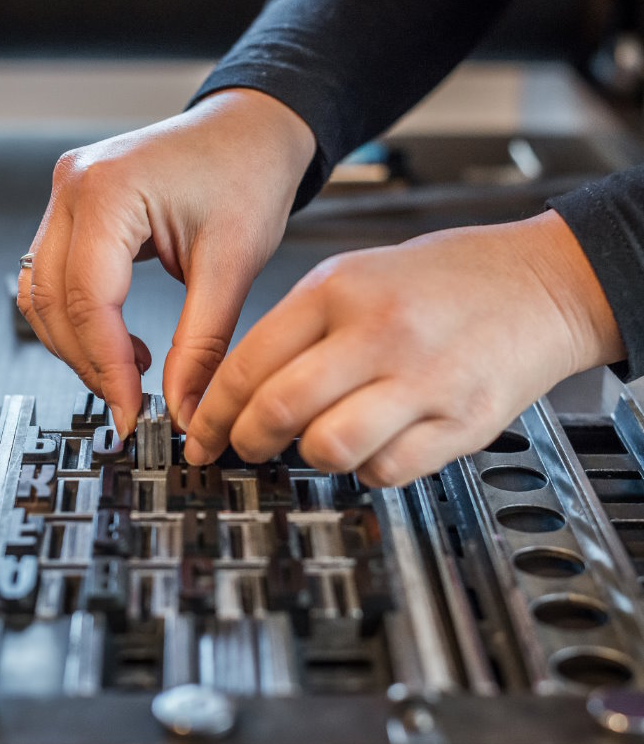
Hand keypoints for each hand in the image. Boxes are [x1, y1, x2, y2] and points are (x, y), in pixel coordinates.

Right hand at [17, 89, 314, 437]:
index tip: (132, 411)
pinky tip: (119, 340)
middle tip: (131, 401)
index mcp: (109, 190)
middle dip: (89, 362)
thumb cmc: (248, 171)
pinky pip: (57, 277)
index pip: (89, 301)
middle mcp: (75, 187)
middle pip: (53, 302)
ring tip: (130, 372)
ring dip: (78, 345)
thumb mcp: (233, 263)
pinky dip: (80, 319)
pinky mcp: (78, 208)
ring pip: (44, 294)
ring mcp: (69, 195)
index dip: (107, 368)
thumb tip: (183, 405)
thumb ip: (203, 343)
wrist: (253, 131)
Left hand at [184, 211, 624, 484]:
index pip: (249, 361)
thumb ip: (303, 327)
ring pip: (329, 447)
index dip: (214, 410)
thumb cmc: (448, 279)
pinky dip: (367, 468)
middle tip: (245, 448)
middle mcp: (379, 332)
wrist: (541, 282)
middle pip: (279, 408)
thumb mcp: (360, 273)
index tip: (203, 433)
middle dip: (246, 442)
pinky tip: (374, 444)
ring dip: (309, 456)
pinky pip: (386, 470)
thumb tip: (248, 388)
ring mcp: (423, 379)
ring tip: (316, 443)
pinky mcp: (462, 422)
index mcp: (340, 288)